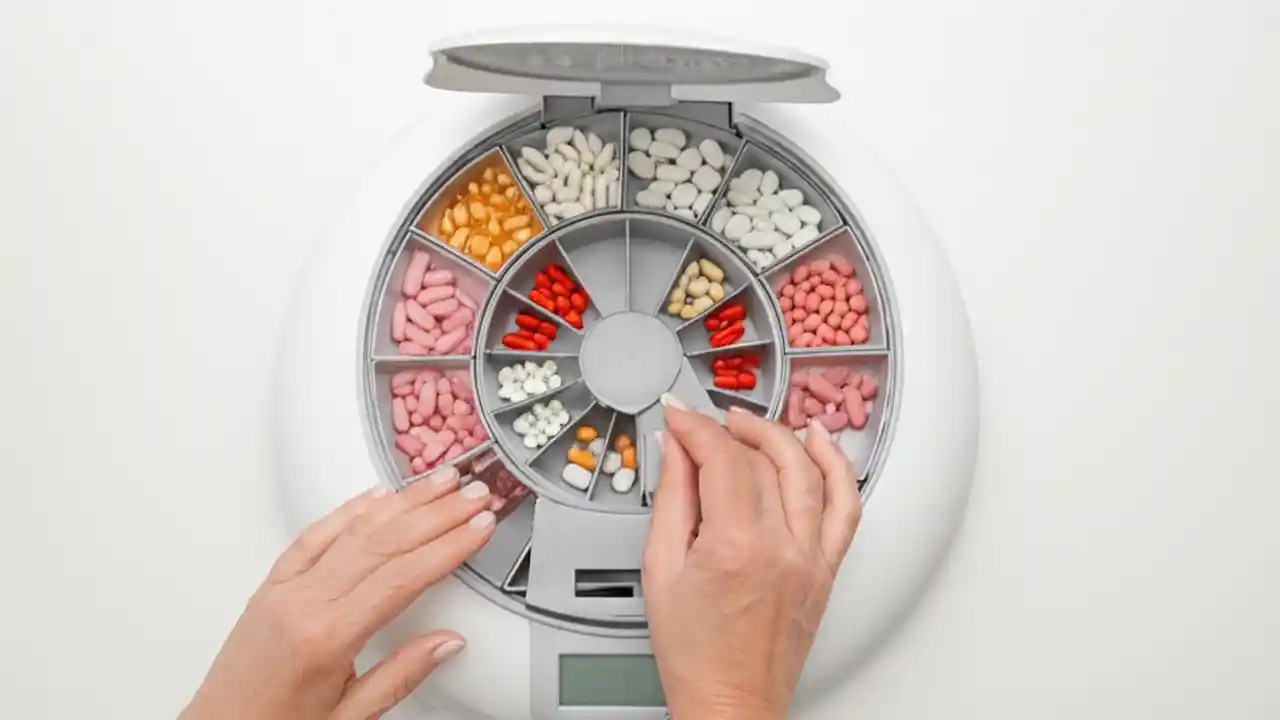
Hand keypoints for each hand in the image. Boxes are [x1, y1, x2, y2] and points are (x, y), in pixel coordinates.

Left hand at [181, 466, 495, 719]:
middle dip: (436, 513)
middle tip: (475, 494)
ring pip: (352, 530)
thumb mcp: (350, 717)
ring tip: (439, 482)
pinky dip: (349, 510)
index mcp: (327, 637)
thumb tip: (448, 642)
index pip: (402, 576)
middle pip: (383, 542)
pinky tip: (378, 495)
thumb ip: (402, 675)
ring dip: (402, 501)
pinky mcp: (270, 585)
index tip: (480, 526)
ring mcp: (283, 588)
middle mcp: (303, 602)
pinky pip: (313, 535)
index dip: (448, 546)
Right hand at [642, 397, 861, 719]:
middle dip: (726, 431)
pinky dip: (837, 466)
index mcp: (735, 546)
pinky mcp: (828, 569)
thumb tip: (675, 449)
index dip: (697, 428)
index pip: (722, 458)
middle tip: (700, 425)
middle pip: (761, 461)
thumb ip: (671, 499)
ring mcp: (812, 557)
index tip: (678, 416)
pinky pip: (846, 506)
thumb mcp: (660, 569)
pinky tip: (818, 442)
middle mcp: (782, 547)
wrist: (731, 703)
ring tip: (747, 425)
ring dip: (777, 435)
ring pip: (806, 470)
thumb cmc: (693, 652)